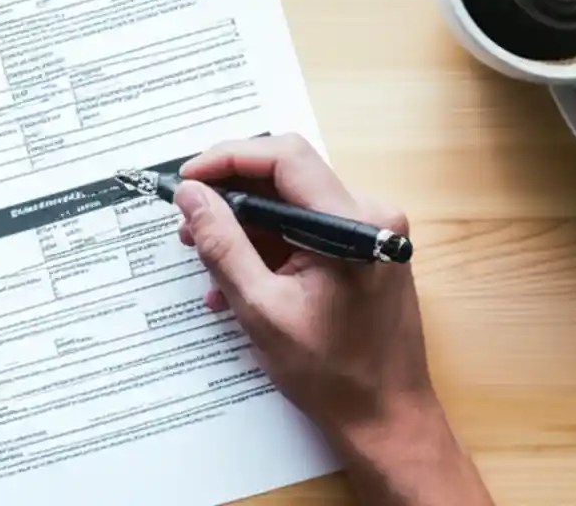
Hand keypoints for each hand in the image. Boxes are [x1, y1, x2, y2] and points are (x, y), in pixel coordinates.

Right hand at [174, 135, 491, 505]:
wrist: (387, 419)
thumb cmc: (333, 375)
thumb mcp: (260, 308)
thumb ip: (222, 244)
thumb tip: (191, 196)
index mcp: (352, 224)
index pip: (285, 157)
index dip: (228, 158)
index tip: (188, 180)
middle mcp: (370, 215)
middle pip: (287, 177)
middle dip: (230, 197)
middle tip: (189, 224)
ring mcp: (371, 232)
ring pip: (292, 205)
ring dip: (245, 227)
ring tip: (206, 258)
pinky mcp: (365, 249)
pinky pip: (306, 230)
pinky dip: (269, 246)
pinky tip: (237, 280)